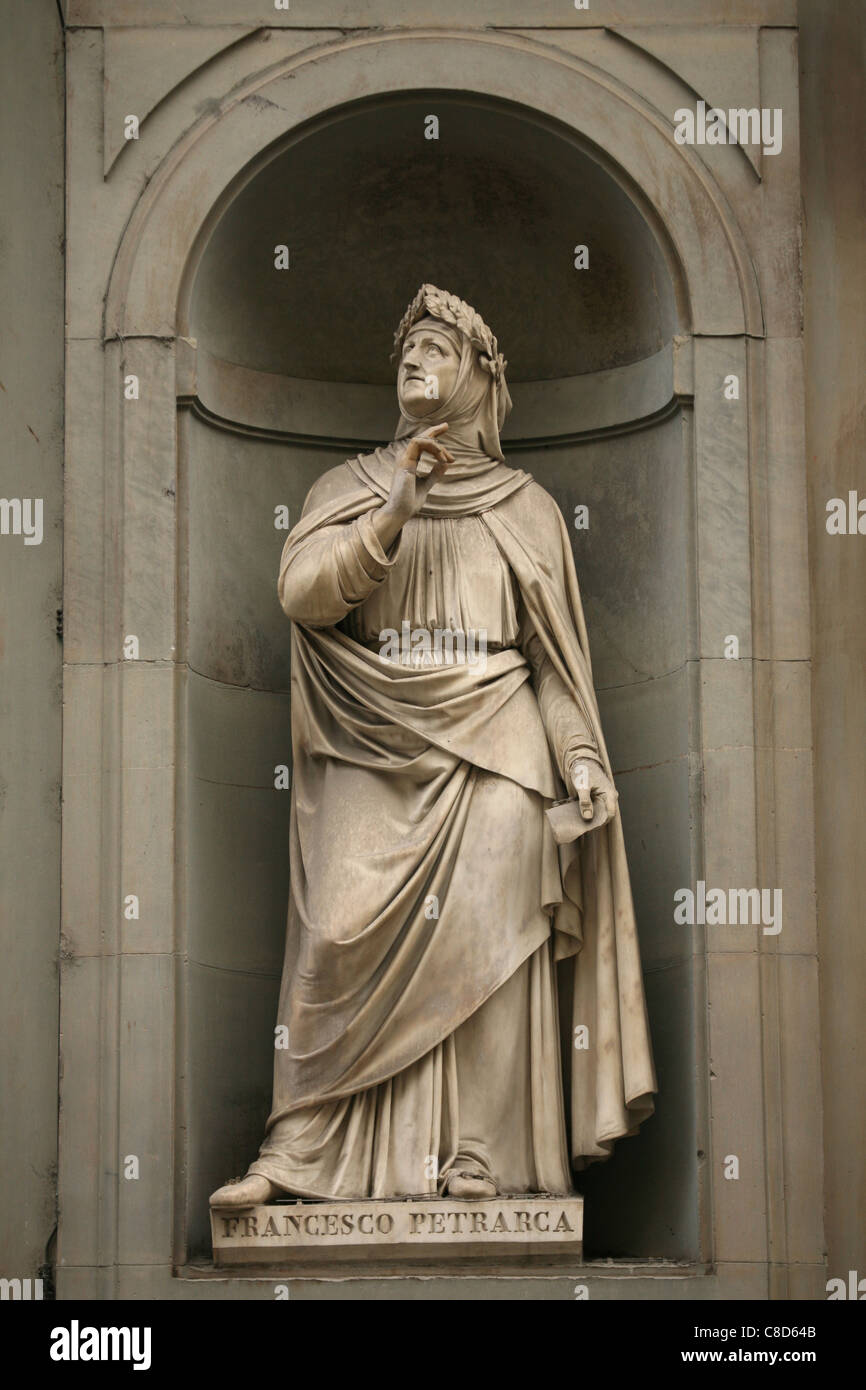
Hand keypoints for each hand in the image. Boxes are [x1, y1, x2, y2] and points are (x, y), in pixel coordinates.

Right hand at [371, 424, 453, 547]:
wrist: (401, 512)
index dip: (432, 435)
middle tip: (447, 426)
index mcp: (409, 461)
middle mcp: (405, 457)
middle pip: (420, 437)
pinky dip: (431, 446)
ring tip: (448, 458)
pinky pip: (417, 443)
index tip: (445, 430)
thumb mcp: (426, 484)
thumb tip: (446, 463)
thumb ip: (434, 474)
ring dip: (437, 445)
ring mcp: (403, 459)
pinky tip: (441, 457)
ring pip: (420, 439)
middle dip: (434, 430)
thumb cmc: (410, 501)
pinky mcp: (404, 462)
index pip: (421, 443)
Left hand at [570, 760, 617, 821]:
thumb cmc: (583, 772)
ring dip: (592, 816)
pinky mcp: (600, 796)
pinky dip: (590, 811)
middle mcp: (610, 796)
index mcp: (610, 794)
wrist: (582, 762)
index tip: (590, 827)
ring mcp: (606, 796)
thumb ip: (585, 802)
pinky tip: (581, 813)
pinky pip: (597, 807)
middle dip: (596, 821)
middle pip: (606, 814)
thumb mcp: (582, 787)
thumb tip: (588, 817)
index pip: (610, 814)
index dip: (601, 822)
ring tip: (581, 821)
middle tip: (583, 826)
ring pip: (601, 811)